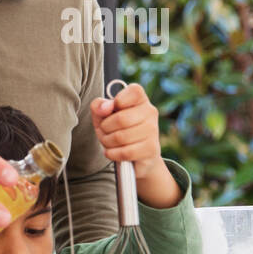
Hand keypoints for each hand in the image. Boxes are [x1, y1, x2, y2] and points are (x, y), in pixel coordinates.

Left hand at [90, 83, 179, 207]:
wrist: (136, 162)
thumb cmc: (117, 134)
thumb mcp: (103, 119)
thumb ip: (100, 108)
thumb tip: (101, 105)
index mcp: (139, 100)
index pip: (132, 91)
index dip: (117, 101)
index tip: (109, 111)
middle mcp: (149, 113)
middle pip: (121, 117)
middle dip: (105, 129)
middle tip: (104, 134)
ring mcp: (152, 132)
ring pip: (121, 135)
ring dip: (107, 143)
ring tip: (109, 145)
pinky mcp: (151, 151)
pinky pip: (125, 151)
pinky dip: (113, 154)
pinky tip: (114, 154)